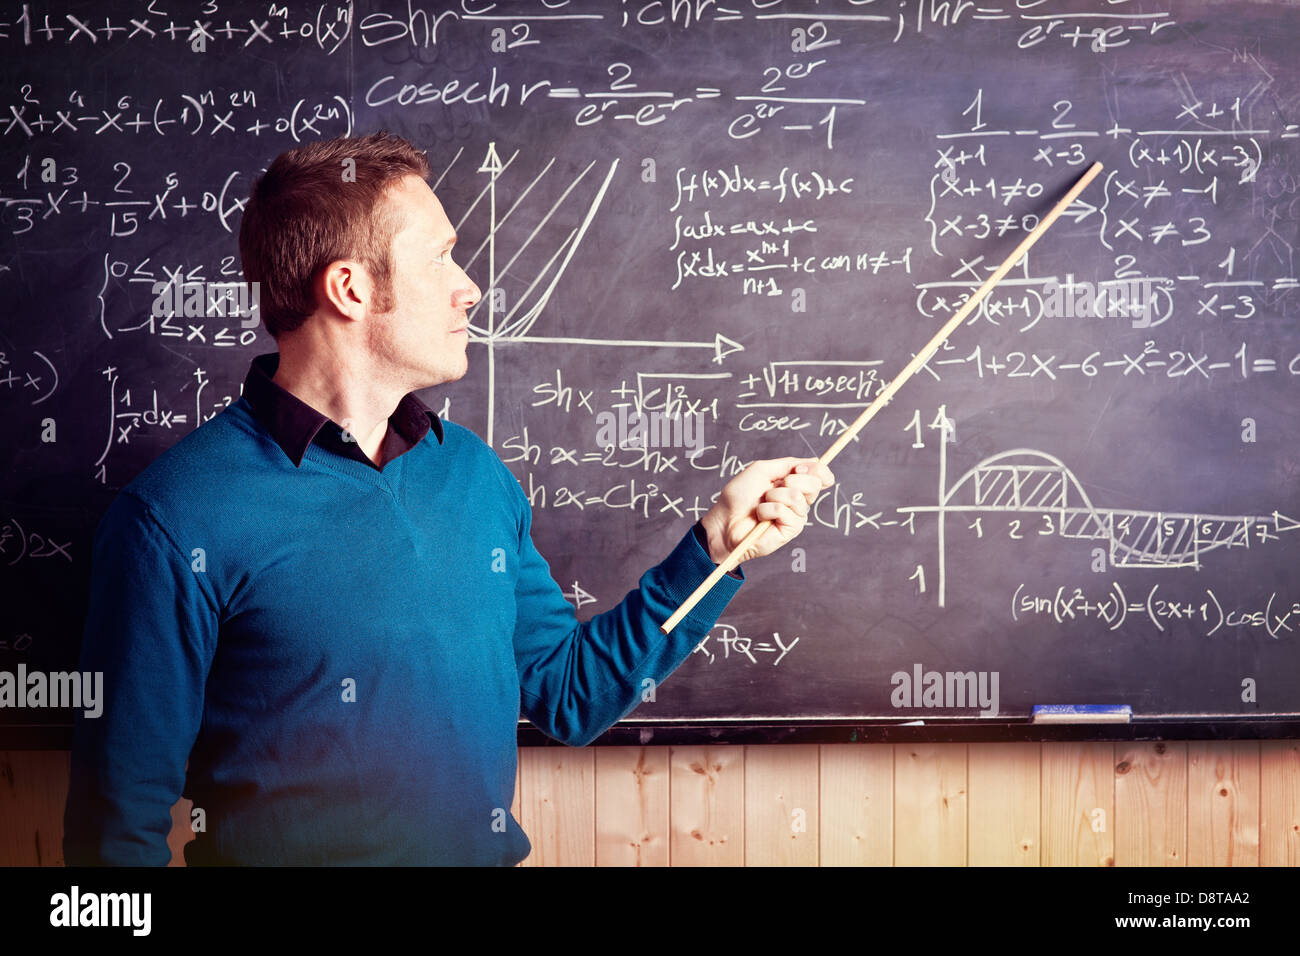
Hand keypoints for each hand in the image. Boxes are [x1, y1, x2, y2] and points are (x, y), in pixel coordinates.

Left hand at [699, 457, 835, 564]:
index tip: (798, 468)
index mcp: (793, 484)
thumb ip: (788, 464)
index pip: (820, 475)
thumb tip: (815, 460)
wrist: (724, 520)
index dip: (816, 469)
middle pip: (815, 484)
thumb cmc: (739, 497)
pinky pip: (785, 511)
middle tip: (772, 488)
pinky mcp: (790, 530)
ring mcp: (796, 516)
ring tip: (762, 503)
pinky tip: (761, 516)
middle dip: (792, 480)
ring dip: (773, 496)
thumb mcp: (762, 470)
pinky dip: (768, 510)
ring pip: (797, 497)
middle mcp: (798, 499)